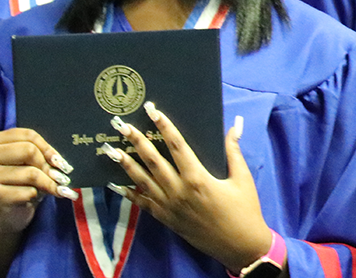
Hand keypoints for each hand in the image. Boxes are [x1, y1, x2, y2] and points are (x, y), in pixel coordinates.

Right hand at [0, 129, 76, 252]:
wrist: (9, 212)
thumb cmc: (23, 182)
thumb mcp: (32, 163)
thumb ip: (43, 156)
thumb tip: (60, 163)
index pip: (28, 135)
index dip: (47, 148)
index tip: (58, 160)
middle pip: (29, 151)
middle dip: (47, 165)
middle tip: (56, 176)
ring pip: (31, 173)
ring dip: (47, 183)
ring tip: (51, 187)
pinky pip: (28, 191)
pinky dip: (37, 196)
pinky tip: (33, 198)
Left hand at [103, 104, 272, 273]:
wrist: (239, 245)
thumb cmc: (245, 210)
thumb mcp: (242, 178)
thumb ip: (233, 150)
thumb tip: (235, 124)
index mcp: (198, 177)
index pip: (177, 145)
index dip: (164, 126)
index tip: (152, 110)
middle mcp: (179, 190)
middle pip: (153, 160)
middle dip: (136, 141)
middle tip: (121, 125)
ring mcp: (169, 206)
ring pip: (142, 181)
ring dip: (125, 164)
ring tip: (110, 149)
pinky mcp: (165, 218)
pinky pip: (142, 203)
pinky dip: (128, 193)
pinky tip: (114, 183)